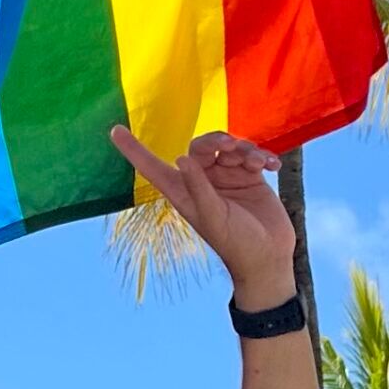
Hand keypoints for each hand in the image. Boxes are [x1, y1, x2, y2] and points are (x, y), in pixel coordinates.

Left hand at [111, 129, 295, 308]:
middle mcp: (202, 182)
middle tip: (231, 145)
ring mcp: (227, 177)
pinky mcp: (249, 176)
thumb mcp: (214, 217)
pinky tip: (273, 165)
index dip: (134, 150)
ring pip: (230, 147)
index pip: (153, 167)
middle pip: (201, 146)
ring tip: (258, 162)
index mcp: (184, 193)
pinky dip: (262, 155)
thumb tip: (182, 159)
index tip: (115, 130)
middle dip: (217, 140)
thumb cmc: (236, 244)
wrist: (269, 257)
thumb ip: (199, 188)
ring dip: (245, 149)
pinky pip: (252, 155)